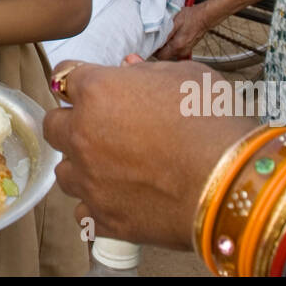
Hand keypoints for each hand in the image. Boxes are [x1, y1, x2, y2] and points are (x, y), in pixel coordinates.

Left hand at [43, 59, 253, 247]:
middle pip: (53, 125)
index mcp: (98, 91)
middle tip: (101, 127)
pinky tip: (119, 198)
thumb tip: (130, 68)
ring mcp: (89, 180)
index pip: (64, 76)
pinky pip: (83, 212)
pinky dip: (96, 205)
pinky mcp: (103, 217)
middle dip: (72, 123)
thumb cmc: (214, 121)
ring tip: (112, 166)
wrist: (231, 182)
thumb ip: (149, 71)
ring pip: (64, 172)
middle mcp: (83, 134)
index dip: (77, 80)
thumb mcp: (187, 77)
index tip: (86, 87)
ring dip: (82, 166)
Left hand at [156, 3, 213, 60]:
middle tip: (155, 38)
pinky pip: (175, 51)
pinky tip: (172, 37)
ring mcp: (185, 51)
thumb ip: (164, 32)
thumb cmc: (191, 16)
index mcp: (177, 46)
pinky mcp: (187, 49)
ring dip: (165, 47)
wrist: (204, 17)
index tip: (150, 43)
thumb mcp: (174, 21)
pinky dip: (171, 45)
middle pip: (164, 56)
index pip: (160, 56)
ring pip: (170, 53)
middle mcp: (182, 51)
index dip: (153, 50)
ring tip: (164, 36)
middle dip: (159, 48)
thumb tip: (154, 39)